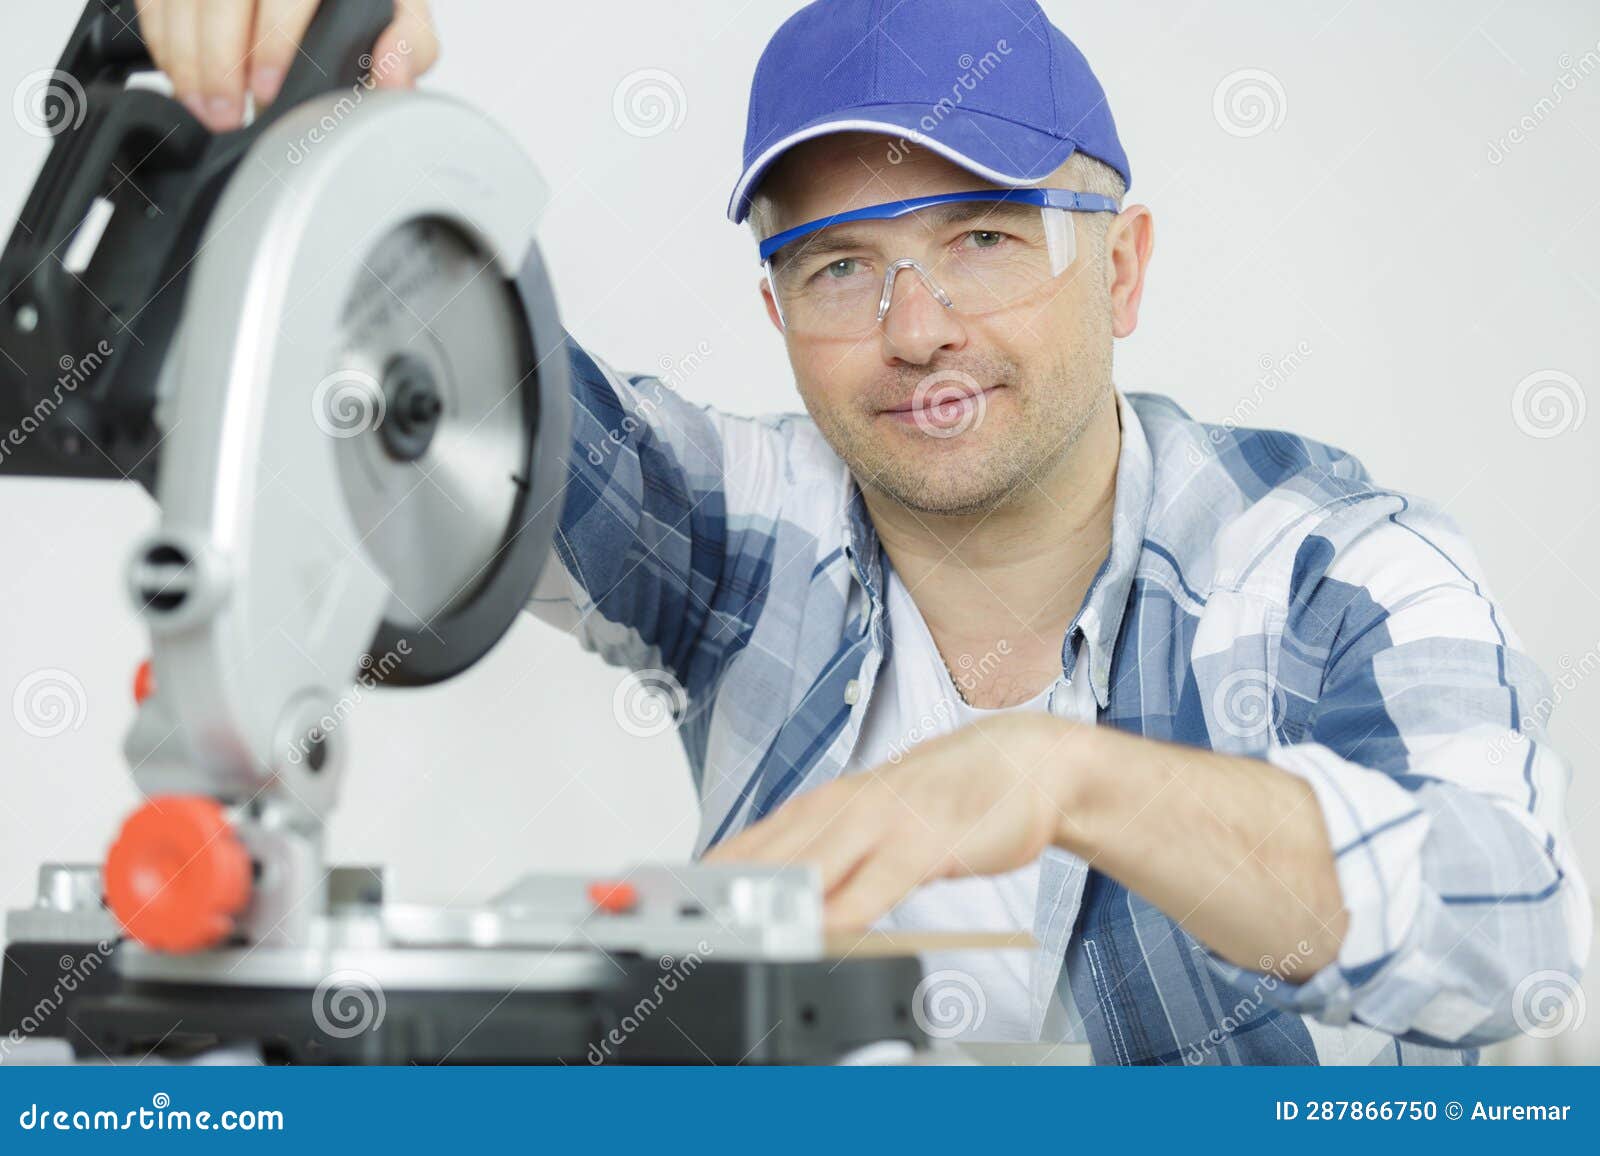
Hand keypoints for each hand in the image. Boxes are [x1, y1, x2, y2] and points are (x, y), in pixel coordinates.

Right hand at [134, 0, 438, 131]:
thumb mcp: (402, 15)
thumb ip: (408, 46)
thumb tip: (394, 76)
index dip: (272, 41)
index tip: (267, 90)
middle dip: (217, 62)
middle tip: (226, 116)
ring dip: (182, 57)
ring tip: (201, 107)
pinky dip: (161, 38)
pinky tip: (179, 75)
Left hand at [703, 713, 1082, 930]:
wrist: (1025, 764)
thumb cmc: (946, 800)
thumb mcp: (874, 825)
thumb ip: (829, 863)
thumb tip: (777, 903)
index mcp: (826, 805)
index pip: (748, 845)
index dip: (701, 879)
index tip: (658, 908)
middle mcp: (844, 809)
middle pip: (767, 857)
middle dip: (720, 894)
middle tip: (677, 926)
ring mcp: (884, 823)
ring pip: (812, 867)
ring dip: (769, 901)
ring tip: (729, 931)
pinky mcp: (927, 843)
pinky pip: (877, 884)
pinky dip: (845, 911)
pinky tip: (820, 932)